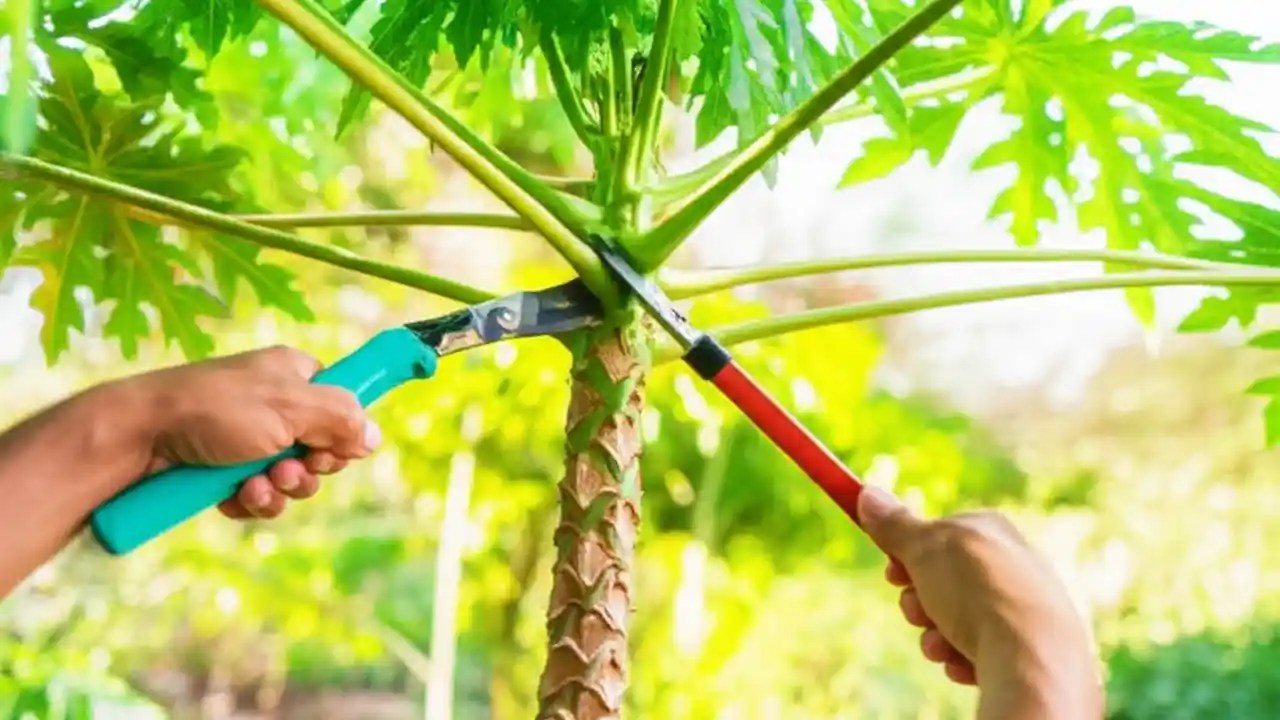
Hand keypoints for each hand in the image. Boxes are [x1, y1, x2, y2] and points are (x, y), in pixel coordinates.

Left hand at [125, 346, 380, 518]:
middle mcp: (273, 406)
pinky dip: (253, 501)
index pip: (341, 402)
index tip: (337, 447)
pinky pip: (260, 497)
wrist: (137, 437)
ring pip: (292, 479)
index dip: (344, 430)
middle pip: (321, 448)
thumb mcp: (291, 407)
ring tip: (257, 484)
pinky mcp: (226, 472)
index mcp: (292, 375)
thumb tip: (374, 437)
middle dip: (310, 469)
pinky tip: (236, 497)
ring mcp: (248, 441)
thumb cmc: (214, 409)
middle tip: (290, 468)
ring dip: (282, 489)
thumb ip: (342, 418)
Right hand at [856, 486, 1102, 717]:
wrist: (1032, 658)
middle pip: (944, 580)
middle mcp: (1011, 564)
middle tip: (916, 611)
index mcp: (991, 530)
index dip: (908, 553)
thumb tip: (867, 494)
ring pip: (956, 619)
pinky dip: (962, 656)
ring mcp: (1021, 607)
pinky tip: (964, 662)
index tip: (890, 571)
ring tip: (940, 644)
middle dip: (919, 601)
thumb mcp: (924, 549)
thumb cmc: (978, 594)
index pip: (940, 533)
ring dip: (936, 633)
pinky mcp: (1027, 645)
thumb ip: (894, 524)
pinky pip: (979, 649)